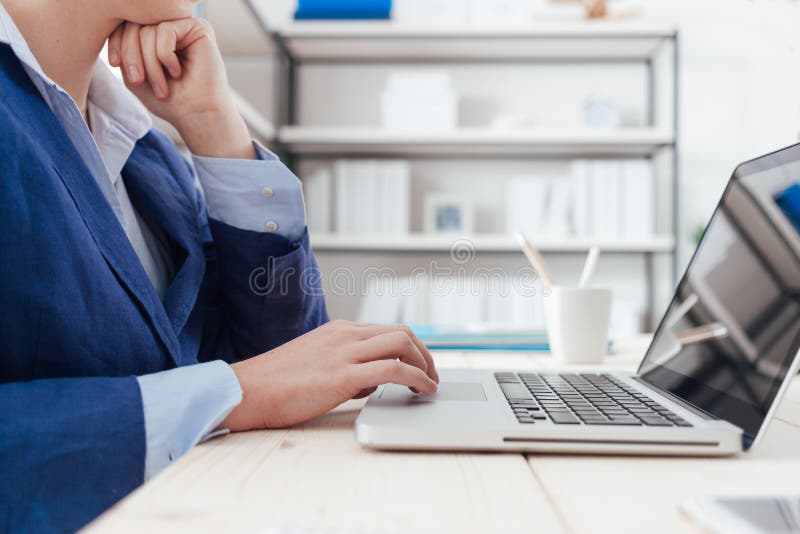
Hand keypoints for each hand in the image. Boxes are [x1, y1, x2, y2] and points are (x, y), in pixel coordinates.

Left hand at [107, 18, 254, 159]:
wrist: (198, 117)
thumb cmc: (171, 101)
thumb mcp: (134, 75)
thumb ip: (123, 50)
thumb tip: (115, 24)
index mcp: (155, 37)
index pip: (125, 25)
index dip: (116, 43)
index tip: (116, 64)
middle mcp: (169, 28)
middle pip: (134, 25)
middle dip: (131, 55)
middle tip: (138, 81)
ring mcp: (184, 27)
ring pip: (148, 30)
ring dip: (150, 62)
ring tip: (161, 87)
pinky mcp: (198, 28)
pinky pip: (165, 30)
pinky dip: (164, 55)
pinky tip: (176, 71)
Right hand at [221, 321, 439, 431]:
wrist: (248, 390)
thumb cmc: (276, 383)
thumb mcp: (316, 363)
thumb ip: (346, 367)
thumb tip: (371, 382)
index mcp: (339, 331)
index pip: (387, 330)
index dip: (412, 348)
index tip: (420, 365)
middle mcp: (345, 335)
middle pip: (402, 332)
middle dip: (425, 354)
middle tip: (432, 376)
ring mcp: (344, 352)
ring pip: (402, 344)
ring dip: (426, 365)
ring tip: (431, 385)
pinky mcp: (343, 375)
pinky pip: (394, 369)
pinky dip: (417, 378)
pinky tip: (423, 391)